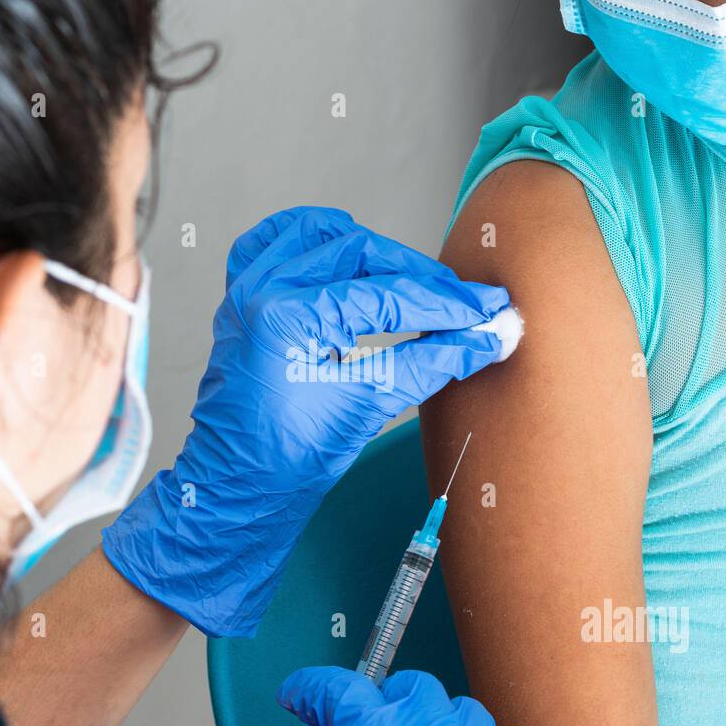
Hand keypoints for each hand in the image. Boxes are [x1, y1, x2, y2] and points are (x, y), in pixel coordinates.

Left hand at [102, 208, 510, 636]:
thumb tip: (485, 339)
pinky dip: (312, 240)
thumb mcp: (368, 405)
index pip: (386, 295)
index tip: (487, 310)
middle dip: (418, 275)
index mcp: (286, 317)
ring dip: (370, 249)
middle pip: (359, 252)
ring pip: (320, 234)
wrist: (238, 490)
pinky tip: (344, 254)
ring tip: (414, 279)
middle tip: (463, 298)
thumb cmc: (285, 462)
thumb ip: (431, 362)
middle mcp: (261, 292)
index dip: (445, 304)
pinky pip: (273, 242)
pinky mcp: (243, 300)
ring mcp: (246, 291)